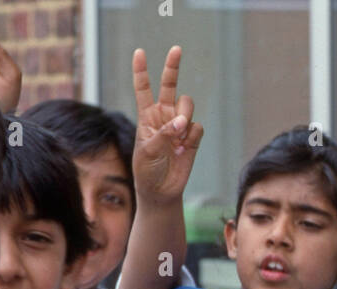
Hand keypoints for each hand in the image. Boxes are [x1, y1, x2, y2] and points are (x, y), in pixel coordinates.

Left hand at [130, 47, 204, 203]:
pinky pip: (197, 127)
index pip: (143, 88)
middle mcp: (164, 116)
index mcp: (147, 116)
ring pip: (187, 105)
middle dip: (173, 66)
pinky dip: (191, 136)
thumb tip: (183, 122)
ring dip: (184, 114)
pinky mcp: (192, 138)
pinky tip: (184, 148)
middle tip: (176, 49)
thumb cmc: (147, 171)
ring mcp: (179, 126)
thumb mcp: (148, 151)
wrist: (161, 192)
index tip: (139, 52)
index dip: (141, 70)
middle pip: (169, 85)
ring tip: (178, 133)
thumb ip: (164, 133)